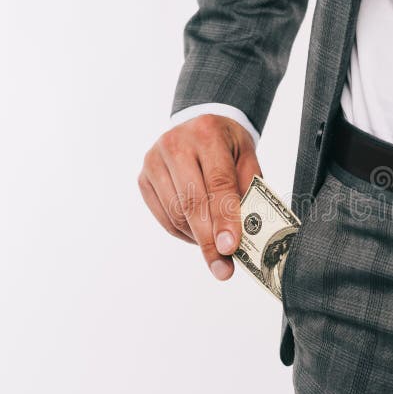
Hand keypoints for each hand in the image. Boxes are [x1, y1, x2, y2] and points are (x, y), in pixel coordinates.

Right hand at [138, 114, 261, 279]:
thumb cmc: (228, 146)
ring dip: (197, 238)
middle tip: (223, 268)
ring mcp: (154, 161)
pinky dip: (183, 233)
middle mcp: (176, 144)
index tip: (230, 248)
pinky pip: (164, 217)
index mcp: (207, 134)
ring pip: (176, 214)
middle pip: (192, 202)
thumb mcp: (247, 158)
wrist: (199, 124)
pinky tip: (199, 234)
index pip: (218, 183)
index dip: (224, 218)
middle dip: (209, 241)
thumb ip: (249, 191)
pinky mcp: (143, 178)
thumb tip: (247, 235)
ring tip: (217, 247)